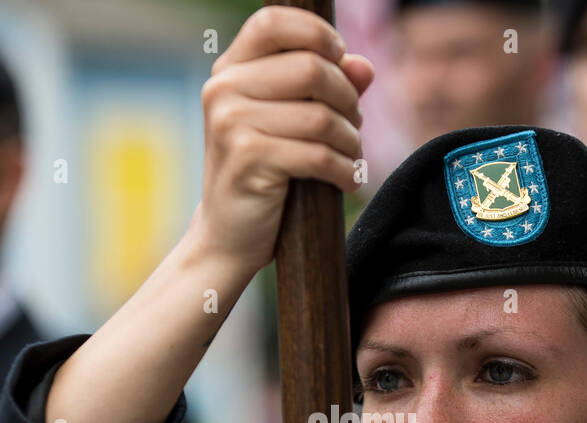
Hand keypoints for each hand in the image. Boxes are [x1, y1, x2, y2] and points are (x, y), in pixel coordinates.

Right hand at [192, 5, 373, 274]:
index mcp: (230, 71)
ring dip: (350, 141)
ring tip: (350, 158)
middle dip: (347, 100)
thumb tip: (363, 66)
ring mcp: (231, 124)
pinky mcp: (247, 159)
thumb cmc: (262, 177)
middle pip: (311, 68)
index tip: (340, 62)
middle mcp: (223, 90)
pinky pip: (317, 155)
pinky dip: (343, 170)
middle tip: (352, 128)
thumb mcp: (289, 124)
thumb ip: (324, 88)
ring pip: (321, 115)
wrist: (227, 238)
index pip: (274, 21)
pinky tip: (346, 181)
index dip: (318, 34)